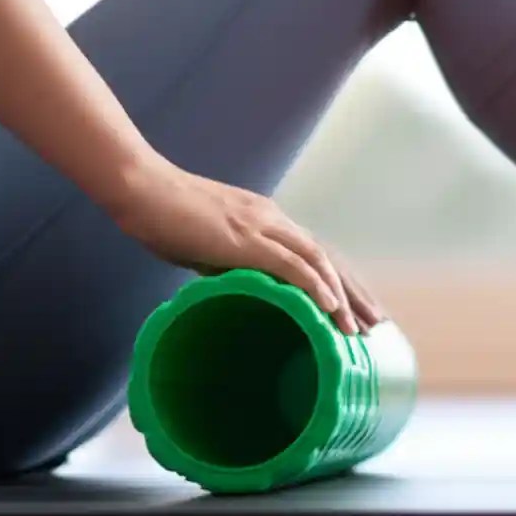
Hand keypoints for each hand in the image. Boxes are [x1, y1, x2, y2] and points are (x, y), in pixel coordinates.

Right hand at [105, 157, 384, 334]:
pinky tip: (332, 309)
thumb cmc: (163, 216)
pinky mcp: (246, 239)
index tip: (355, 308)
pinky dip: (315, 287)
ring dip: (343, 296)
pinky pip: (292, 265)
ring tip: (359, 327)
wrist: (141, 188)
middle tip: (375, 323)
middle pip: (328, 258)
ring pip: (319, 262)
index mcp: (267, 219)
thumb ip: (228, 263)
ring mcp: (262, 227)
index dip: (338, 280)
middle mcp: (274, 220)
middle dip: (354, 292)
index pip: (315, 252)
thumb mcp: (205, 245)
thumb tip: (241, 289)